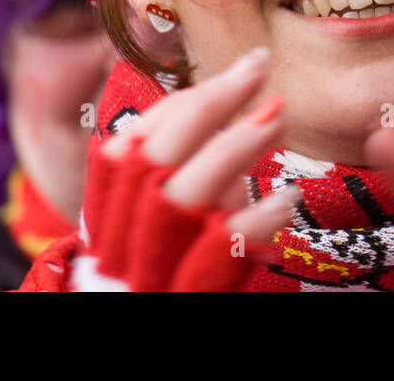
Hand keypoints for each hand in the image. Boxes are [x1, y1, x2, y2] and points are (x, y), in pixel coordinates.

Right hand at [79, 46, 295, 290]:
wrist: (140, 327)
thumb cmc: (156, 269)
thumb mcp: (149, 218)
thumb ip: (175, 168)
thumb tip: (226, 100)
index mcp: (106, 212)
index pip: (134, 140)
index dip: (187, 98)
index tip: (241, 66)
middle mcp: (120, 236)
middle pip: (155, 156)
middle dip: (210, 105)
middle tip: (258, 72)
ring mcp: (150, 267)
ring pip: (184, 195)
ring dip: (233, 148)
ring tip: (277, 115)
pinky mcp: (186, 295)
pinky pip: (220, 254)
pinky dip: (254, 221)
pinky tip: (287, 198)